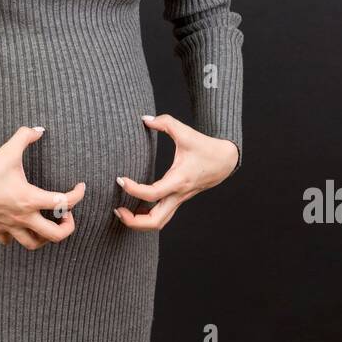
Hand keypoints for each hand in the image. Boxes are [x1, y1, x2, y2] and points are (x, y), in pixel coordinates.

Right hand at [0, 126, 85, 249]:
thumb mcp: (7, 151)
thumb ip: (24, 137)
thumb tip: (39, 129)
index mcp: (30, 199)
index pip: (64, 203)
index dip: (78, 195)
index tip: (80, 187)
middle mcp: (23, 217)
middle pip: (55, 236)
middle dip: (68, 228)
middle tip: (67, 215)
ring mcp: (9, 226)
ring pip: (33, 244)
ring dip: (45, 237)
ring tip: (47, 225)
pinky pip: (10, 241)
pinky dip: (17, 236)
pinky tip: (19, 225)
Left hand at [113, 113, 237, 229]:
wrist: (226, 160)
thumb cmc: (206, 147)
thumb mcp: (186, 132)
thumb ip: (165, 122)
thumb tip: (145, 119)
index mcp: (179, 180)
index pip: (153, 194)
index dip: (133, 189)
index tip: (120, 179)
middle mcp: (178, 194)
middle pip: (155, 221)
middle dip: (133, 221)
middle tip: (116, 209)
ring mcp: (179, 200)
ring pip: (159, 223)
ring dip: (139, 222)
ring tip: (122, 211)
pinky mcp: (178, 200)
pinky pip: (162, 215)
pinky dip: (146, 216)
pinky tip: (135, 206)